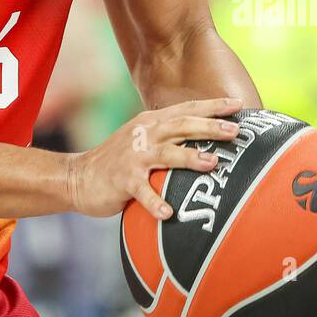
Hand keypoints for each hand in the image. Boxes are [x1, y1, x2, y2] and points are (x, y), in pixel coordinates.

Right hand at [69, 97, 242, 218]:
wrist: (78, 177)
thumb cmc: (119, 161)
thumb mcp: (142, 140)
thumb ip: (168, 136)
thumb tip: (206, 139)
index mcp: (150, 122)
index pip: (186, 109)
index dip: (212, 105)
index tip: (238, 103)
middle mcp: (144, 135)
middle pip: (181, 126)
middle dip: (209, 126)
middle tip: (234, 130)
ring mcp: (133, 157)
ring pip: (165, 154)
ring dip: (189, 157)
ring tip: (212, 162)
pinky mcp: (122, 180)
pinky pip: (142, 192)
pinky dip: (155, 202)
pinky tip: (168, 213)